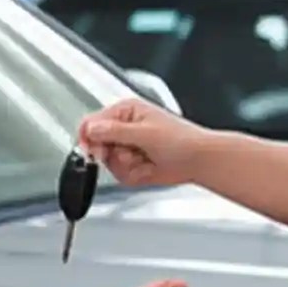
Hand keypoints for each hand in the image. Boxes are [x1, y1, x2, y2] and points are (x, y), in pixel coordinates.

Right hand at [78, 98, 208, 186]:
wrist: (198, 160)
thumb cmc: (181, 140)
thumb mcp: (145, 132)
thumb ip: (115, 131)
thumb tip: (91, 129)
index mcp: (125, 111)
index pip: (92, 123)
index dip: (89, 140)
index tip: (94, 152)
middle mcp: (123, 128)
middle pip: (96, 147)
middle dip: (113, 156)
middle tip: (131, 155)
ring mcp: (127, 147)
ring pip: (109, 164)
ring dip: (127, 166)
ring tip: (146, 159)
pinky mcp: (132, 164)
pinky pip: (120, 175)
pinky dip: (134, 175)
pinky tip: (149, 168)